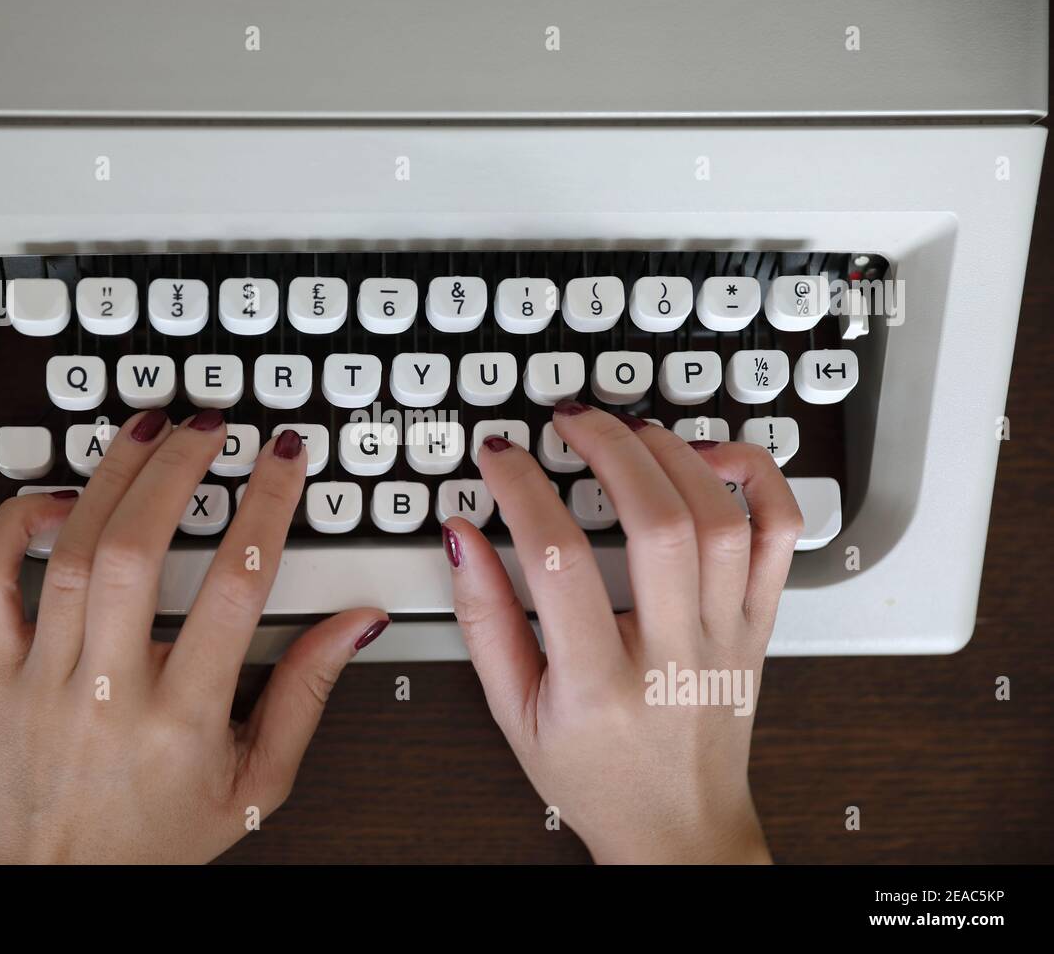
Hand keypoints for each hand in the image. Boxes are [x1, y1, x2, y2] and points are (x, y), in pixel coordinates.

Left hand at [0, 409, 387, 862]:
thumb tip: (354, 623)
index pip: (236, 587)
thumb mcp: (259, 783)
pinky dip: (16, 527)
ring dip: (112, 476)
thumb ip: (308, 694)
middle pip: (137, 550)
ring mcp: (45, 679)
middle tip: (208, 425)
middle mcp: (110, 691)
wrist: (62, 886)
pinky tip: (58, 498)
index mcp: (183, 718)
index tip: (282, 456)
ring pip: (70, 553)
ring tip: (147, 431)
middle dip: (178, 468)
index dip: (266, 504)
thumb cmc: (160, 838)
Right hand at [443, 401, 802, 862]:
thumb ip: (484, 619)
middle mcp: (674, 655)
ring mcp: (727, 635)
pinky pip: (781, 536)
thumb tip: (464, 535)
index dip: (522, 489)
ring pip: (722, 519)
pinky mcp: (760, 624)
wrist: (679, 826)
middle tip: (569, 419)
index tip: (500, 457)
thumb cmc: (596, 775)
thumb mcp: (513, 711)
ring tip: (629, 431)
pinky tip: (712, 459)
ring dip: (673, 453)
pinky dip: (757, 478)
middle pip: (657, 521)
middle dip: (608, 447)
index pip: (559, 560)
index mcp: (600, 684)